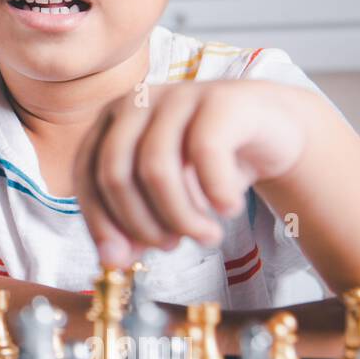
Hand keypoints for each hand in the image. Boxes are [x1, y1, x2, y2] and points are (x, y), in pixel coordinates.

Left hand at [72, 80, 314, 267]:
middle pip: (115, 173)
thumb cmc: (207, 166)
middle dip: (140, 223)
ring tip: (206, 236)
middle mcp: (136, 102)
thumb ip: (134, 224)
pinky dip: (216, 193)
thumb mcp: (165, 198)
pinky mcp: (219, 100)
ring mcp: (177, 96)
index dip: (99, 222)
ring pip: (156, 169)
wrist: (274, 130)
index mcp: (110, 121)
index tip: (120, 260)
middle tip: (170, 247)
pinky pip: (204, 153)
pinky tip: (229, 210)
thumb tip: (112, 262)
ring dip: (180, 217)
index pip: (85, 175)